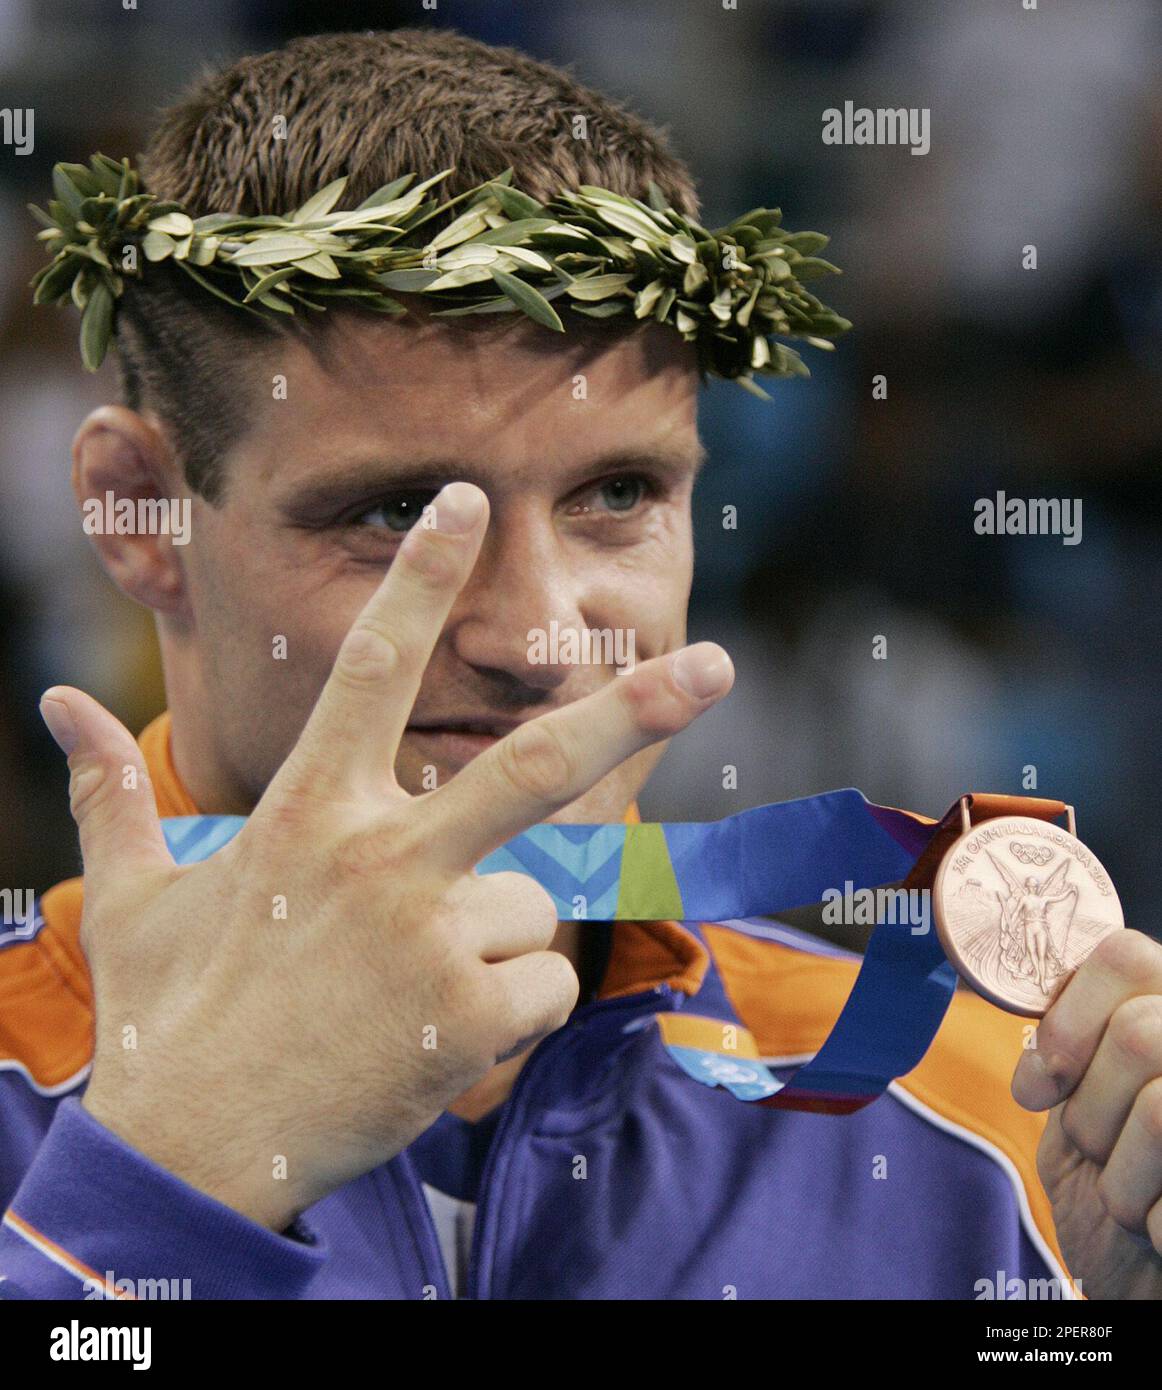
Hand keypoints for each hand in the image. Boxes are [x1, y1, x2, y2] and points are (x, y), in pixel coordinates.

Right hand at [39, 481, 733, 1231]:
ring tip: (408, 986)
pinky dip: (511, 1009)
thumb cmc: (170, 1017)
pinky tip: (435, 1036)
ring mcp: (432, 940)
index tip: (464, 500)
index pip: (372, 667)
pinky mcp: (469, 1018)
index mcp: (307, 814)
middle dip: (629, 709)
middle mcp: (381, 861)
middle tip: (715, 665)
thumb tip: (59, 702)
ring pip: (534, 907)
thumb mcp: (133, 897)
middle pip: (532, 766)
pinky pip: (546, 984)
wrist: (193, 1153)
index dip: (420, 576)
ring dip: (493, 942)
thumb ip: (110, 791)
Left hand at [1012, 929, 1161, 1298]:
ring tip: (1129, 1190)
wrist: (1146, 1281)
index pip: (1126, 953)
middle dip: (1092, 1105)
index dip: (1070, 1017)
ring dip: (1118, 1172)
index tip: (1046, 1078)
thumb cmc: (1109, 1185)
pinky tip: (1159, 1230)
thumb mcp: (1078, 1106)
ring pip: (1161, 1110)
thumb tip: (1027, 1014)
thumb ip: (1067, 1050)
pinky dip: (1151, 1223)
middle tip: (1096, 1145)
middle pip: (1138, 1034)